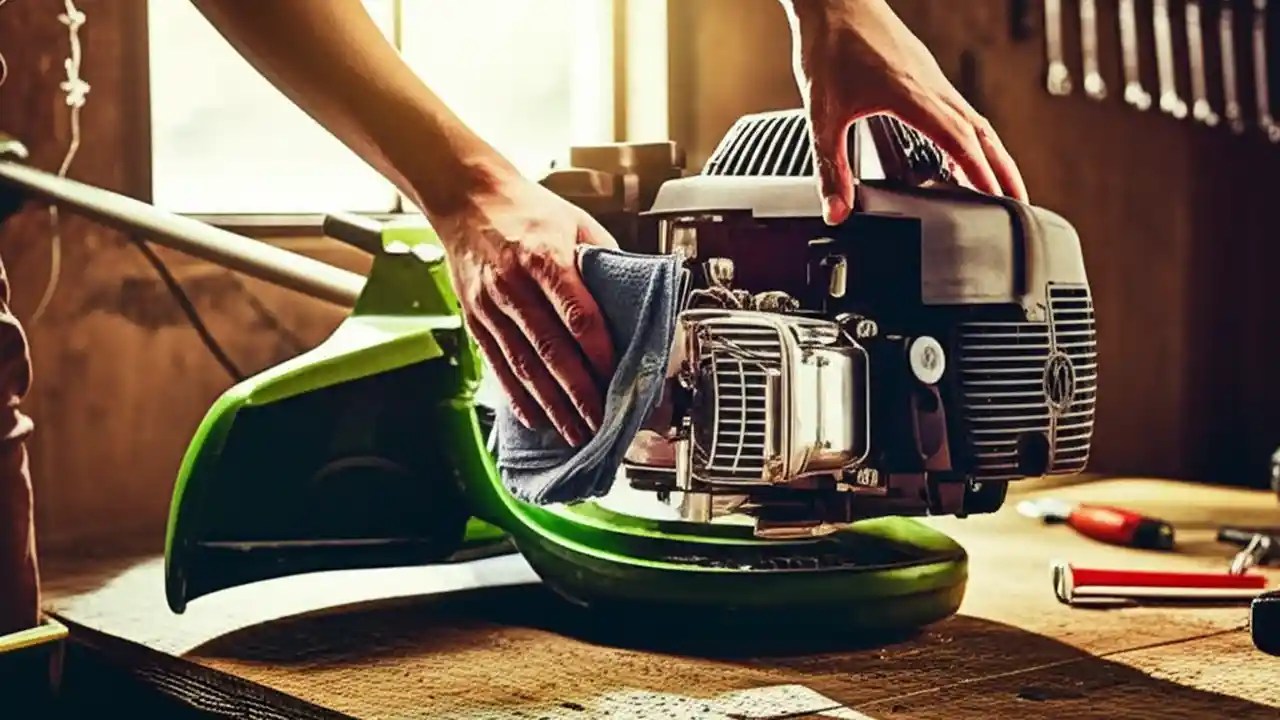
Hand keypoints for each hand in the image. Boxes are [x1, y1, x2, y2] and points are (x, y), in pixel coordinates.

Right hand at [430, 165, 617, 447]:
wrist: (465, 195)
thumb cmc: (525, 207)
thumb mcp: (576, 221)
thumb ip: (605, 261)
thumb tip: (635, 300)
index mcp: (545, 257)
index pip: (578, 315)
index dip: (600, 353)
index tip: (620, 379)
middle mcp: (515, 285)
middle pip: (552, 350)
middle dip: (579, 394)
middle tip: (602, 424)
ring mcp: (491, 305)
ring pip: (524, 365)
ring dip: (551, 404)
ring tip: (574, 432)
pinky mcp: (475, 318)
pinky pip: (498, 364)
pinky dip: (517, 394)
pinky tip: (535, 416)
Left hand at [782, 0, 1027, 223]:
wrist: (834, 1)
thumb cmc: (830, 47)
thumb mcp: (822, 116)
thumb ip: (830, 167)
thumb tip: (836, 210)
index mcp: (913, 97)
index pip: (959, 142)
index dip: (980, 175)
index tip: (998, 201)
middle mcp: (932, 86)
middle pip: (981, 134)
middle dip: (1002, 172)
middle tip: (1020, 204)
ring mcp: (932, 78)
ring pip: (975, 120)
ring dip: (992, 153)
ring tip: (1002, 184)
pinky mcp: (926, 73)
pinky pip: (960, 108)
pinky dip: (971, 134)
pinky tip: (962, 150)